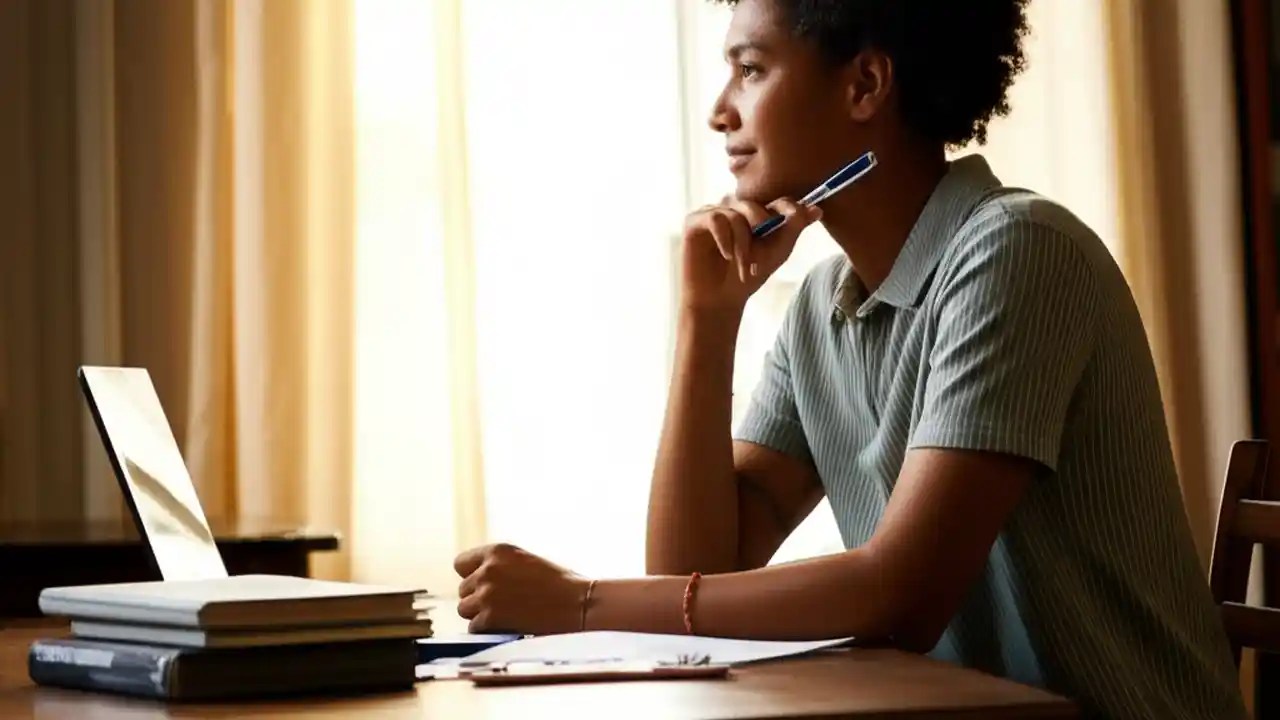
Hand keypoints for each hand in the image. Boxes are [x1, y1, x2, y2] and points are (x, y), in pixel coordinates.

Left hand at [454, 543, 590, 633]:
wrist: (578, 604)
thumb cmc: (560, 583)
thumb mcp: (526, 561)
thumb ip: (500, 566)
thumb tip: (477, 580)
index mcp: (497, 550)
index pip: (461, 563)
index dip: (471, 576)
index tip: (484, 585)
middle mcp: (487, 569)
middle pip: (463, 590)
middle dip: (478, 598)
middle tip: (503, 605)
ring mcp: (487, 594)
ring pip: (465, 610)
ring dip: (480, 616)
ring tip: (506, 616)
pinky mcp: (490, 617)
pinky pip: (474, 628)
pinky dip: (488, 631)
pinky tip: (508, 627)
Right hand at [680, 197, 820, 311]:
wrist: (719, 300)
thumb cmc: (747, 275)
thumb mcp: (777, 251)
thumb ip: (794, 227)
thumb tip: (817, 209)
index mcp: (753, 211)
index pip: (773, 198)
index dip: (788, 207)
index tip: (799, 218)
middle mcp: (732, 207)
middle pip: (754, 203)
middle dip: (761, 229)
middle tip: (760, 258)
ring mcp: (712, 212)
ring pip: (735, 213)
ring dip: (743, 244)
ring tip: (742, 265)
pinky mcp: (694, 221)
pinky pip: (715, 219)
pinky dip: (725, 239)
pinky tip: (727, 256)